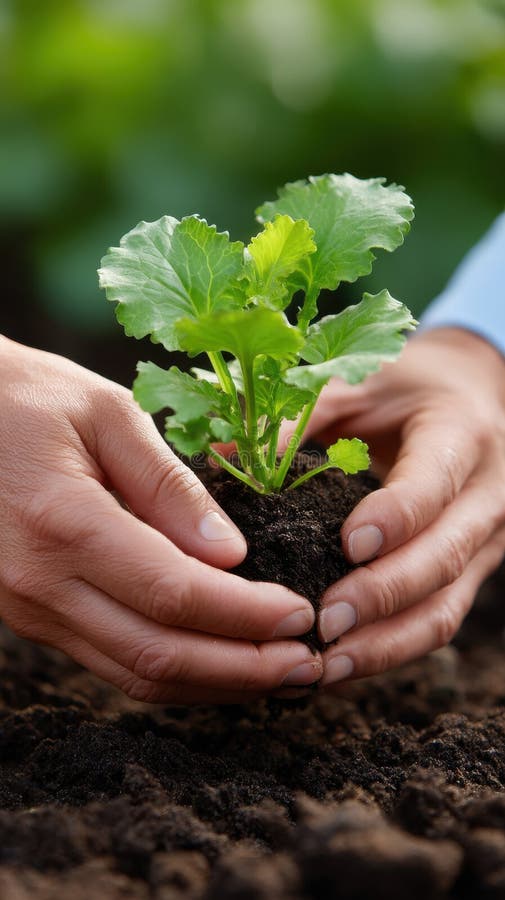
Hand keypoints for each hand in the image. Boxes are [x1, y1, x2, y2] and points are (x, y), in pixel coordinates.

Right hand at [0, 337, 320, 703]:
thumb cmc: (28, 397)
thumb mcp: (107, 413)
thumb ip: (169, 484)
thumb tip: (231, 553)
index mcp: (63, 521)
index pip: (174, 593)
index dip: (245, 615)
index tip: (301, 614)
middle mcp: (41, 582)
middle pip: (158, 653)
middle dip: (244, 668)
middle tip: (309, 665)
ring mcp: (31, 609)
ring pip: (135, 675)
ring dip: (214, 684)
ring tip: (279, 675)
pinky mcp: (33, 616)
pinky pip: (112, 662)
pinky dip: (175, 672)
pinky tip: (220, 663)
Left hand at [282, 328, 504, 685]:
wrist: (475, 401)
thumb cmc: (407, 391)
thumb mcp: (361, 388)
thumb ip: (301, 417)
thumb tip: (221, 453)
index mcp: (461, 436)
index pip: (434, 483)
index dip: (397, 517)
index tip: (348, 545)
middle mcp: (485, 496)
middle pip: (443, 558)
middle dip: (383, 596)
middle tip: (324, 622)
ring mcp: (484, 543)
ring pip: (445, 607)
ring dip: (387, 645)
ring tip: (327, 667)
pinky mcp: (470, 574)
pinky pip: (437, 621)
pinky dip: (391, 650)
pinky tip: (342, 668)